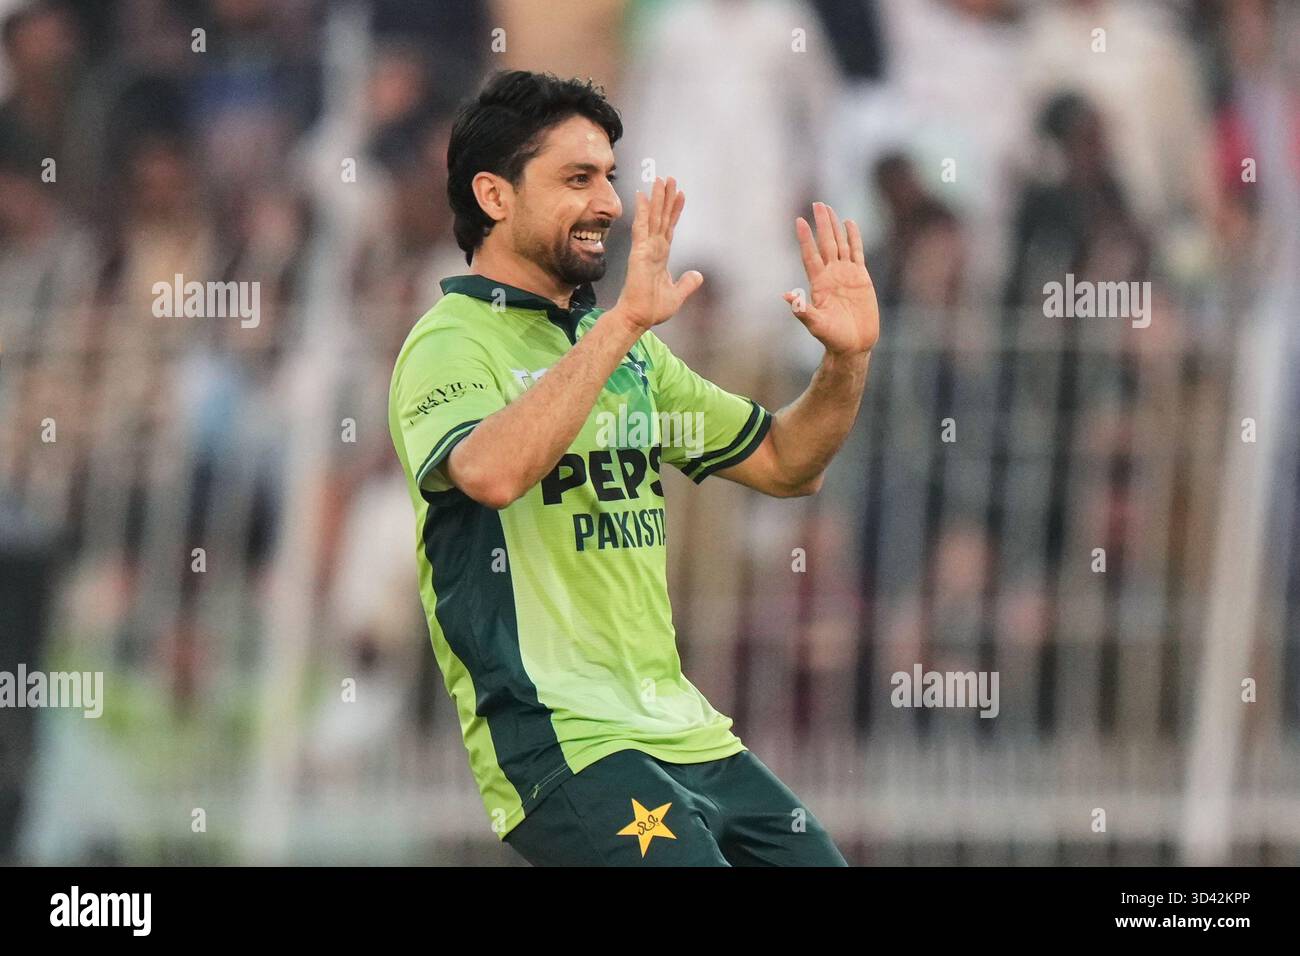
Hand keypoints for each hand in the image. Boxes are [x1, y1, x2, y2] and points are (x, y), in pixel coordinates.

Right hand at [613, 176, 702, 331]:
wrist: (639, 317)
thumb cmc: (652, 308)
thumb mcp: (677, 294)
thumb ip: (687, 283)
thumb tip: (698, 275)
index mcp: (661, 256)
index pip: (669, 228)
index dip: (675, 211)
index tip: (680, 194)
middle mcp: (653, 249)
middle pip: (661, 217)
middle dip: (666, 197)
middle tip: (670, 178)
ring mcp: (645, 249)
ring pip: (653, 217)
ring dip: (657, 198)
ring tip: (661, 179)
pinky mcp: (639, 252)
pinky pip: (641, 228)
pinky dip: (643, 211)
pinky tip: (642, 196)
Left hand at [784, 202, 879, 355]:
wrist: (853, 344)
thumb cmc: (832, 338)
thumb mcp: (816, 325)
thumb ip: (804, 311)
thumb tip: (788, 297)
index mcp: (818, 284)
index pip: (810, 255)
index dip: (806, 239)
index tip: (800, 221)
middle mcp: (830, 275)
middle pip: (825, 243)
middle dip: (821, 224)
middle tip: (817, 203)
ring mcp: (845, 274)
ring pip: (840, 244)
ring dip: (834, 226)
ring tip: (829, 208)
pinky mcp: (860, 277)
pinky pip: (856, 252)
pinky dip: (854, 238)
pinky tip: (850, 223)